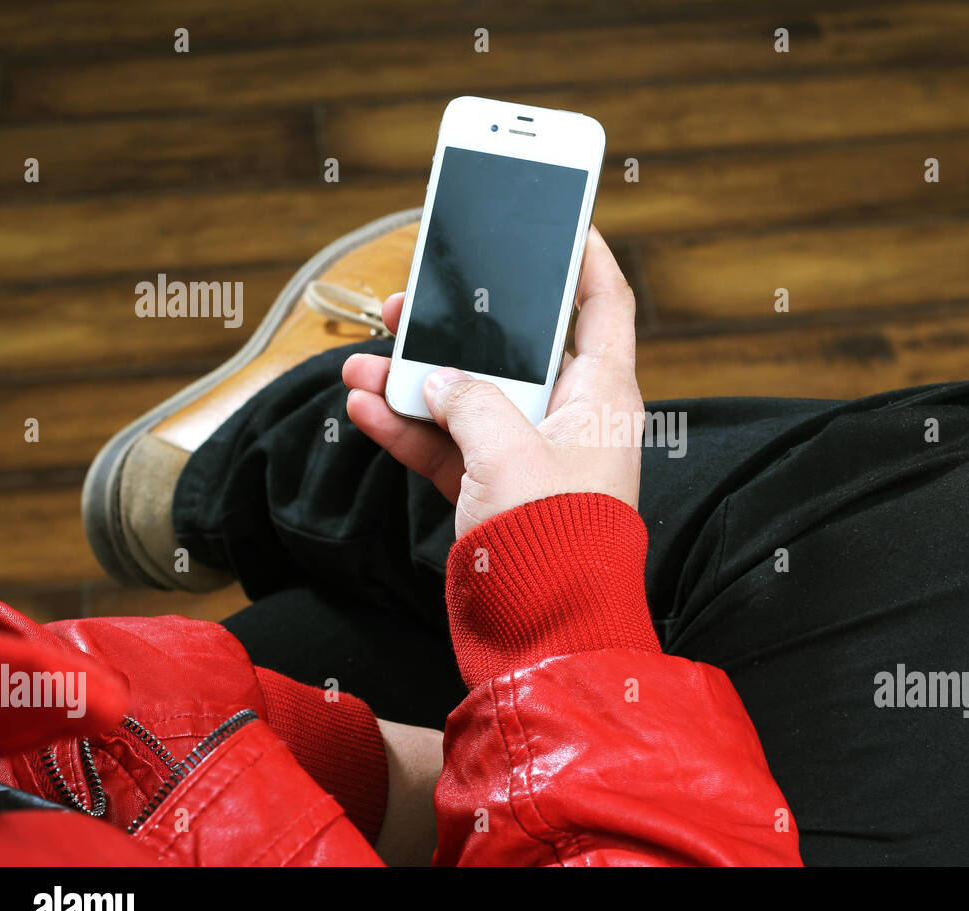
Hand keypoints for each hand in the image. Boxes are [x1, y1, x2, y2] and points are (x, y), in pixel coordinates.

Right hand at [342, 225, 643, 538]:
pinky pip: (447, 446)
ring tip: (364, 361)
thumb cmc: (552, 540)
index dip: (586, 258)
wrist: (542, 632)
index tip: (564, 221)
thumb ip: (469, 398)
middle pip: (516, 350)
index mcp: (602, 394)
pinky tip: (365, 407)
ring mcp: (529, 456)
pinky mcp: (493, 493)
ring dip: (415, 380)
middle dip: (460, 326)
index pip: (603, 305)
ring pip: (469, 398)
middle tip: (413, 301)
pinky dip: (407, 428)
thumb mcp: (507, 449)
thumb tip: (440, 382)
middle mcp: (570, 418)